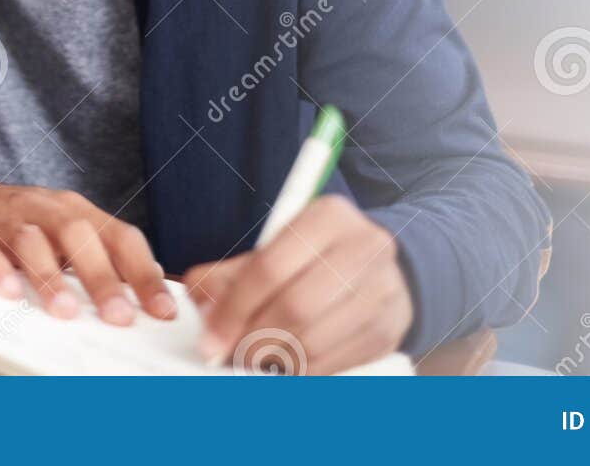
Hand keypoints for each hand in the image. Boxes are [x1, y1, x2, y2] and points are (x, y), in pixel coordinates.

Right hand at [0, 168, 176, 325]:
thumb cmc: (13, 225)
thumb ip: (95, 263)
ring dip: (51, 277)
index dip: (144, 273)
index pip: (120, 237)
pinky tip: (8, 292)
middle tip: (119, 317)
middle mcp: (45, 209)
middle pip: (79, 236)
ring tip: (66, 312)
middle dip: (102, 278)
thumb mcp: (59, 237)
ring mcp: (4, 217)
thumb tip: (140, 305)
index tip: (162, 311)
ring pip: (32, 241)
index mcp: (76, 212)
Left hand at [184, 195, 411, 374]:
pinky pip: (332, 365)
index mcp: (328, 216)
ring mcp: (383, 291)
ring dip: (273, 360)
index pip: (269, 267)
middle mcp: (364, 247)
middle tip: (231, 353)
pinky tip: (284, 365)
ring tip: (254, 358)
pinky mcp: (388, 330)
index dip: (233, 309)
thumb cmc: (317, 259)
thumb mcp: (275, 251)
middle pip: (294, 307)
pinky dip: (299, 372)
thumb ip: (230, 275)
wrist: (381, 270)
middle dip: (252, 339)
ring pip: (313, 341)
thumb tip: (201, 304)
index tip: (211, 338)